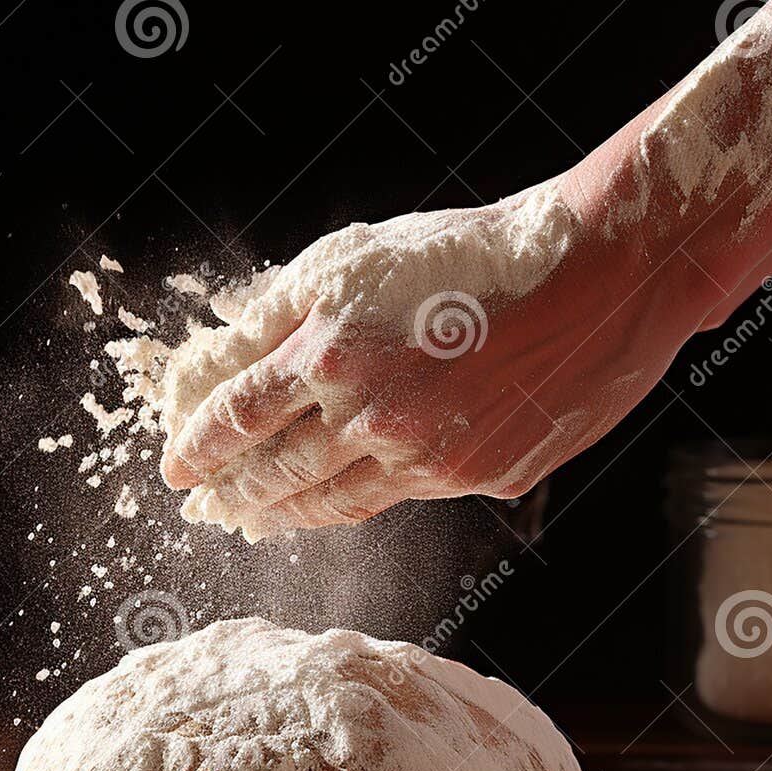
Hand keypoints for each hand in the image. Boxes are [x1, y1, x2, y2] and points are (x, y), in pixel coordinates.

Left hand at [159, 174, 715, 539]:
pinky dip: (357, 504)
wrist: (597, 273)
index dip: (196, 449)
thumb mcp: (355, 257)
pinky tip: (338, 504)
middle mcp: (371, 417)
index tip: (173, 470)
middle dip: (232, 495)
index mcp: (329, 352)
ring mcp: (429, 458)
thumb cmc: (473, 250)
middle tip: (205, 508)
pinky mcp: (481, 476)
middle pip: (276, 473)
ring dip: (286, 515)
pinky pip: (402, 496)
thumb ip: (277, 310)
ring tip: (257, 520)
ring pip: (335, 503)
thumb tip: (216, 359)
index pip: (235, 417)